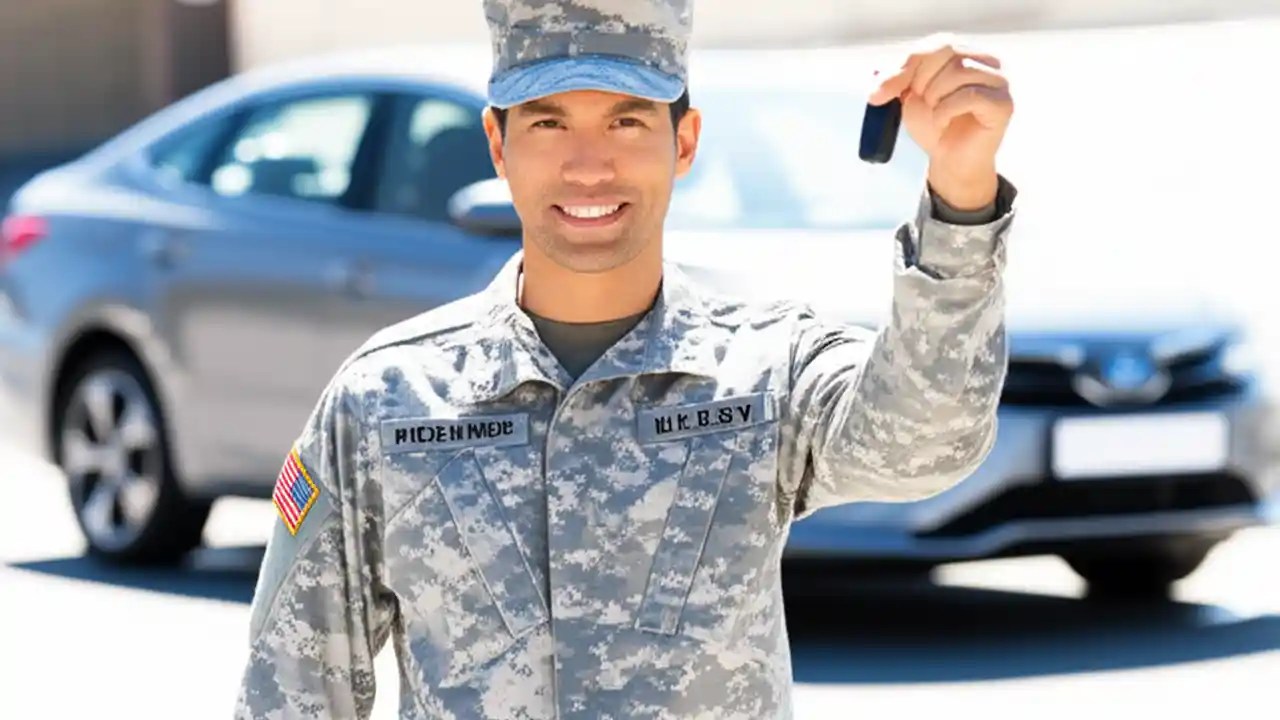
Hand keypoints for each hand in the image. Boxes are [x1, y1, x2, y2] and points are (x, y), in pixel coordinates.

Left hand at [869, 34, 1013, 209]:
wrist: (949, 161)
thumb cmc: (933, 124)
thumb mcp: (907, 96)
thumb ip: (897, 77)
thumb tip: (879, 78)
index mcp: (965, 53)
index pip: (937, 43)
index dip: (907, 64)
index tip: (878, 93)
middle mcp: (987, 62)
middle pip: (948, 52)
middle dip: (921, 81)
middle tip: (918, 103)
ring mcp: (999, 82)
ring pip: (959, 72)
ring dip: (935, 97)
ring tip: (934, 115)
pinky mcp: (1003, 105)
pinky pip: (970, 96)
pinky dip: (947, 111)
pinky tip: (943, 123)